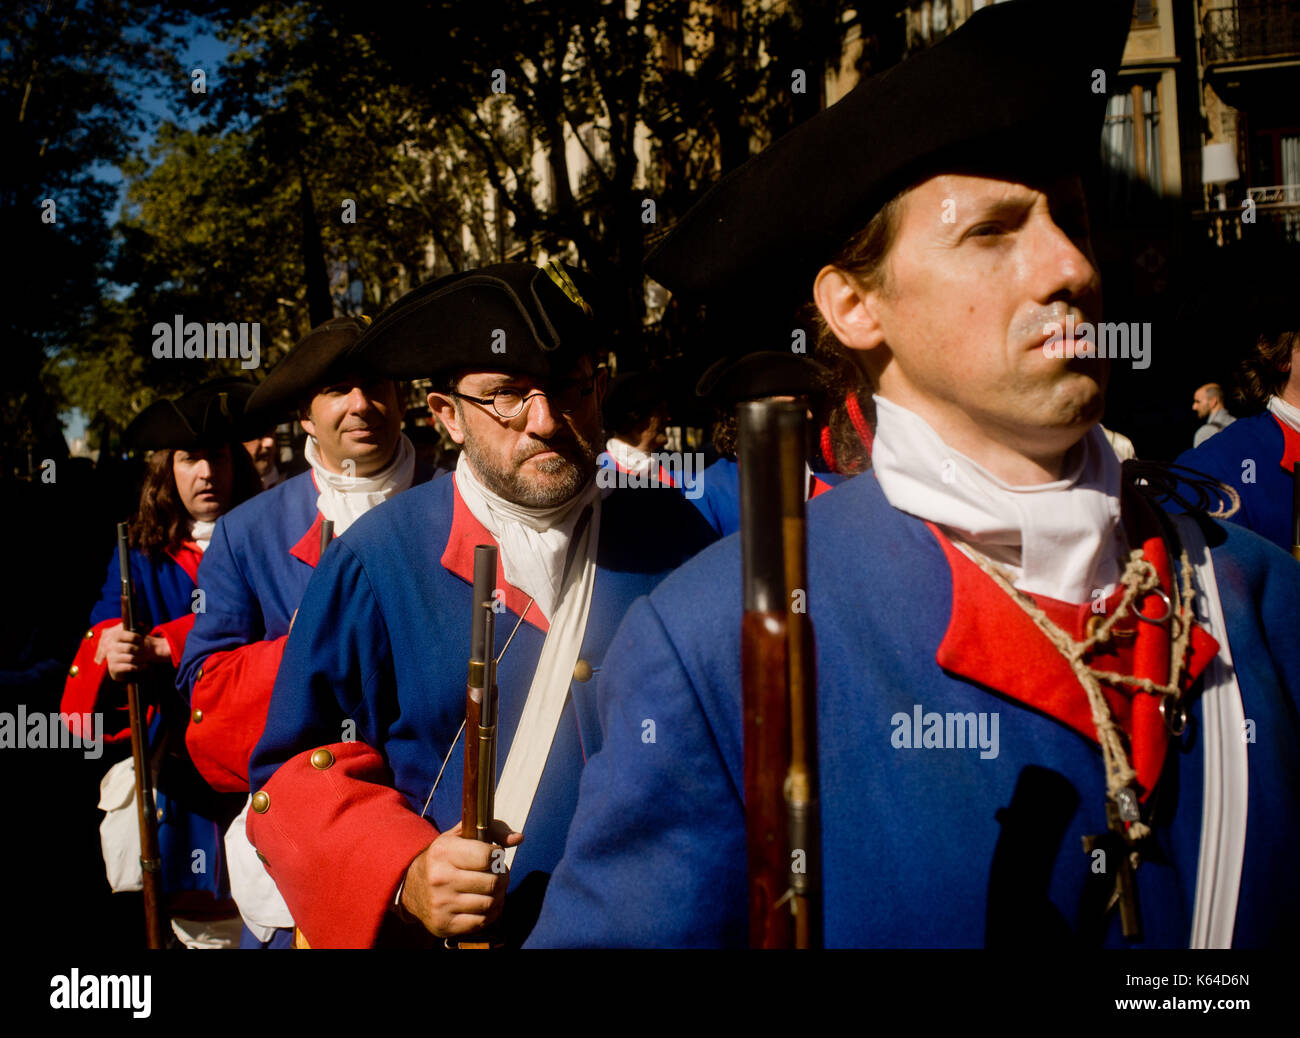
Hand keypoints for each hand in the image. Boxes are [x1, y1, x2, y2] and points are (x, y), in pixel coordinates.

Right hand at [98, 624, 169, 680]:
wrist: (122, 662)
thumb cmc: (130, 646)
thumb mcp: (135, 637)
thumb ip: (141, 631)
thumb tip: (146, 627)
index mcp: (114, 636)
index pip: (121, 635)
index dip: (133, 636)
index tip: (141, 639)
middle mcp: (110, 647)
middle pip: (129, 648)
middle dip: (141, 650)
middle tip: (145, 651)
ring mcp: (111, 657)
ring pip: (131, 658)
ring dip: (142, 659)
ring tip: (145, 658)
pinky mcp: (113, 668)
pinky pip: (130, 667)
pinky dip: (140, 667)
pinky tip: (145, 665)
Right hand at [399, 821, 523, 937]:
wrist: (412, 887)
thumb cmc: (444, 858)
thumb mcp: (461, 835)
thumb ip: (494, 829)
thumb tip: (518, 839)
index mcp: (443, 852)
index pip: (487, 856)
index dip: (497, 856)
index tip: (493, 856)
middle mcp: (440, 878)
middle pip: (492, 882)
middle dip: (502, 877)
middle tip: (497, 874)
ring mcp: (441, 904)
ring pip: (489, 903)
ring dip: (498, 896)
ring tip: (491, 889)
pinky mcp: (444, 924)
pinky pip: (481, 922)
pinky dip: (489, 913)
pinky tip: (484, 903)